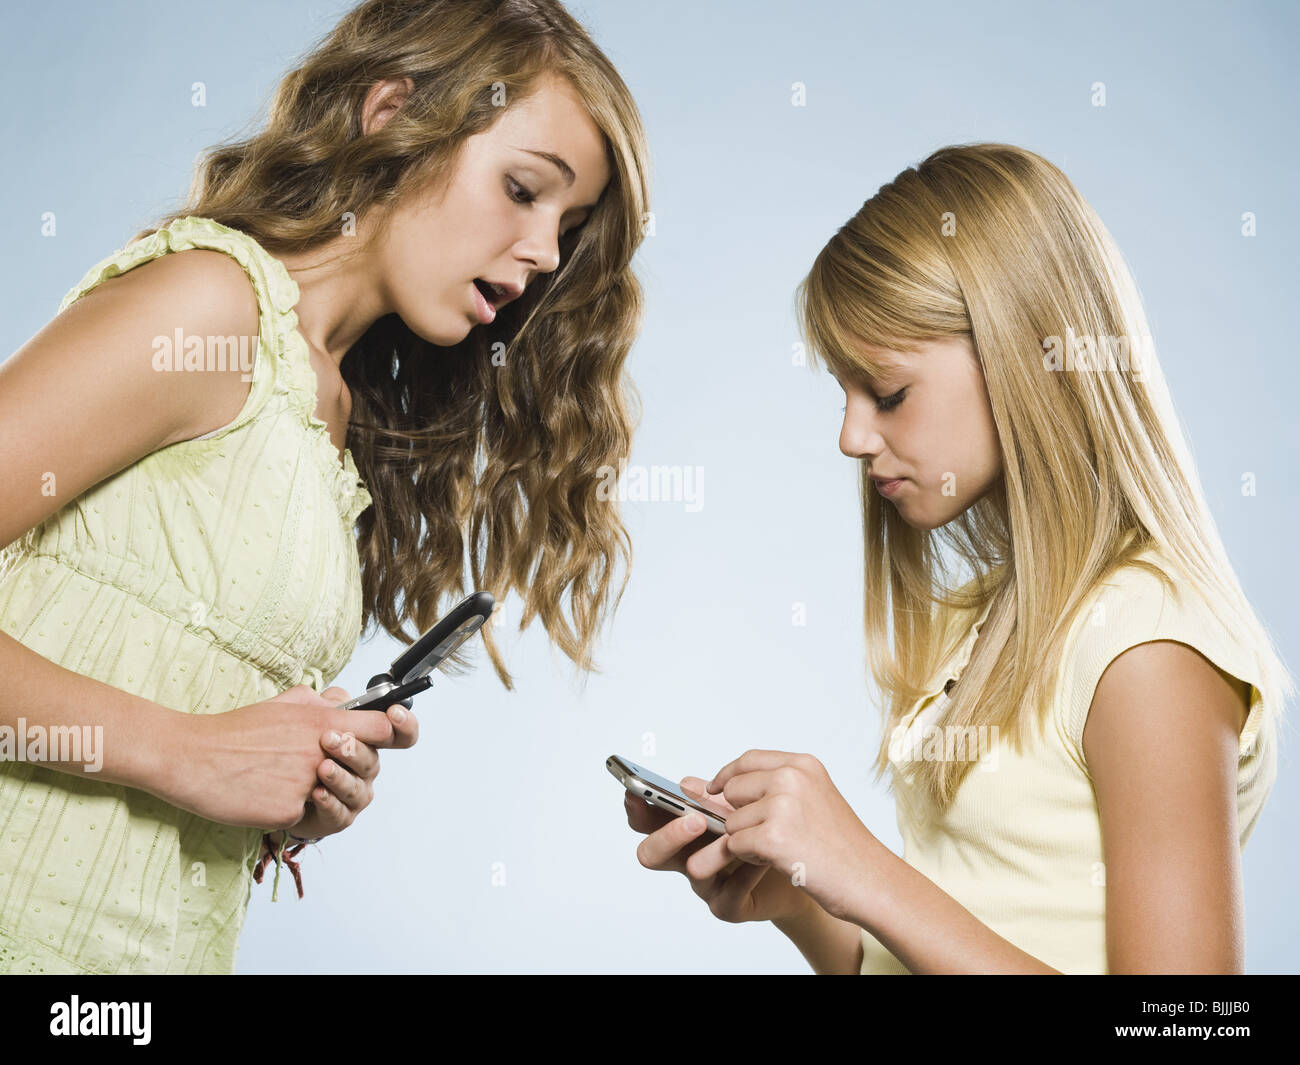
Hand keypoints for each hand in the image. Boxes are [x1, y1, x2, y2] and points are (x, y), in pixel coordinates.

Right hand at [157, 683, 416, 832]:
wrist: (191, 758)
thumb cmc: (237, 731)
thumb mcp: (287, 702)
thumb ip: (326, 702)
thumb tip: (352, 702)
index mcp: (324, 721)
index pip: (385, 727)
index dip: (399, 730)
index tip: (396, 729)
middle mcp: (323, 751)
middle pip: (369, 766)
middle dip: (352, 766)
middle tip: (326, 762)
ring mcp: (308, 783)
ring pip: (340, 794)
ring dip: (325, 789)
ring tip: (296, 778)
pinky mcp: (291, 811)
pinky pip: (308, 814)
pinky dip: (294, 807)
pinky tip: (268, 793)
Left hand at [277, 686, 419, 842]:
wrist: (271, 786)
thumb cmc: (295, 750)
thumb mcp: (308, 718)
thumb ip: (328, 705)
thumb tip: (343, 698)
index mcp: (365, 742)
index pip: (398, 734)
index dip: (404, 724)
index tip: (393, 713)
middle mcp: (365, 769)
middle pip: (372, 760)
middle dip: (353, 749)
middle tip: (329, 738)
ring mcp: (354, 794)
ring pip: (356, 787)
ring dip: (339, 777)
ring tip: (321, 767)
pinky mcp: (338, 817)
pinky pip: (339, 812)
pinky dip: (328, 801)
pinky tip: (316, 792)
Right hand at [625, 776, 813, 923]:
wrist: (796, 866)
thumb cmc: (762, 831)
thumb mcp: (737, 808)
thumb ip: (711, 799)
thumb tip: (686, 784)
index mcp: (680, 829)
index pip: (645, 820)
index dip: (636, 807)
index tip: (635, 791)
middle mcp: (684, 857)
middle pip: (651, 853)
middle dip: (667, 835)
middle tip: (696, 819)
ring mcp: (704, 885)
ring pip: (693, 871)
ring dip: (716, 850)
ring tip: (735, 834)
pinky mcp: (727, 906)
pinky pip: (730, 892)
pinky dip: (747, 871)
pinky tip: (762, 858)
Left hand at [705, 750, 881, 922]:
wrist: (870, 880)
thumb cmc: (843, 846)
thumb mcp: (813, 799)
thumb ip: (772, 787)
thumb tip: (708, 784)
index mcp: (803, 765)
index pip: (748, 759)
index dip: (728, 775)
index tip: (714, 789)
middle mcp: (791, 777)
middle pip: (733, 790)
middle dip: (740, 815)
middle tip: (768, 835)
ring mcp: (781, 806)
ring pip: (731, 822)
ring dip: (746, 841)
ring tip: (782, 850)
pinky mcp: (772, 837)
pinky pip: (735, 845)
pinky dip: (748, 858)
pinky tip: (779, 862)